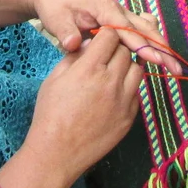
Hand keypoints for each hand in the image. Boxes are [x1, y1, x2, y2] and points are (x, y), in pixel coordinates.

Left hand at [0, 0, 181, 73]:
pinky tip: (160, 57)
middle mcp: (117, 10)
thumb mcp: (55, 18)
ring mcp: (119, 14)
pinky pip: (140, 30)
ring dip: (161, 47)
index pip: (128, 30)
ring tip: (174, 67)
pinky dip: (152, 42)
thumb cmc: (54, 6)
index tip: (157, 61)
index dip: (143, 46)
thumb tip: (73, 45)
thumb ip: (65, 31)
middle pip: (145, 30)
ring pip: (147, 29)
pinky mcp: (118, 21)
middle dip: (161, 49)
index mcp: (104, 8)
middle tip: (176, 69)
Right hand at [0, 29, 142, 187]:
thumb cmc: (50, 113)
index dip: (106, 35)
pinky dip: (128, 88)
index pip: (111, 36)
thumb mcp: (55, 78)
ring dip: (127, 67)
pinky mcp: (129, 117)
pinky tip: (114, 94)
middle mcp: (111, 81)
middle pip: (126, 51)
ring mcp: (123, 100)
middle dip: (116, 49)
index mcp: (90, 68)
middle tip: (106, 56)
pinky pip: (136, 93)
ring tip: (112, 74)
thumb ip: (75, 56)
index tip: (101, 39)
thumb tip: (90, 44)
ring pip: (137, 70)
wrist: (57, 152)